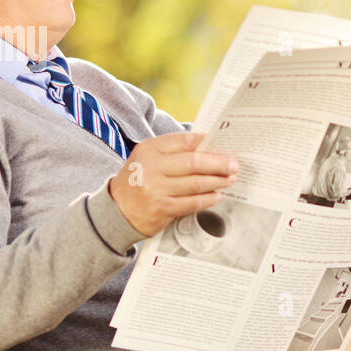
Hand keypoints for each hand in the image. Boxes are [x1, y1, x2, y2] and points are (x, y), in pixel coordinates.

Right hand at [109, 131, 239, 237]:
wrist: (117, 209)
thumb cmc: (139, 179)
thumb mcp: (148, 157)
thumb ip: (172, 150)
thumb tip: (208, 146)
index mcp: (149, 149)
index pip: (184, 140)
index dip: (207, 142)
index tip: (223, 145)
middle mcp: (152, 167)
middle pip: (194, 162)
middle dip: (219, 163)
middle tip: (234, 165)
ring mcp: (157, 189)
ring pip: (196, 183)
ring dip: (218, 181)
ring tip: (230, 179)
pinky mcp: (162, 208)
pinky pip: (192, 202)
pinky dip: (208, 198)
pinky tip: (217, 195)